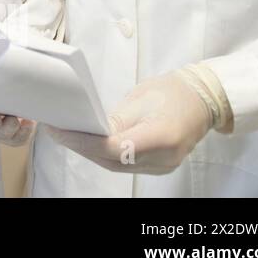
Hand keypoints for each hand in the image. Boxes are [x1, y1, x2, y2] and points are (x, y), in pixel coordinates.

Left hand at [47, 70, 216, 173]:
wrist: (202, 100)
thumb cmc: (174, 91)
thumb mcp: (141, 97)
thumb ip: (114, 118)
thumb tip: (87, 128)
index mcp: (162, 137)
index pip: (113, 148)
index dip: (83, 141)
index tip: (59, 130)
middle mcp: (164, 158)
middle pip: (111, 161)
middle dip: (80, 147)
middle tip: (55, 131)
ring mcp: (163, 166)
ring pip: (116, 166)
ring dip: (89, 152)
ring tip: (66, 135)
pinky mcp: (158, 166)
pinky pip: (124, 165)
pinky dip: (103, 155)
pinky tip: (87, 143)